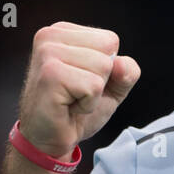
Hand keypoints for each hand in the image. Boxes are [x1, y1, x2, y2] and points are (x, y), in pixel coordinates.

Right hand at [16, 23, 140, 157]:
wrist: (49, 141)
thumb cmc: (74, 110)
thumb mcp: (111, 85)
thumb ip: (126, 70)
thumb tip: (121, 64)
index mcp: (62, 32)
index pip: (110, 40)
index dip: (106, 68)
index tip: (82, 81)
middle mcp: (50, 36)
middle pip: (108, 51)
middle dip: (100, 80)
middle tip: (75, 93)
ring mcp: (47, 54)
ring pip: (103, 67)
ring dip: (93, 93)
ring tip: (71, 99)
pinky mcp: (50, 75)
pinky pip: (93, 86)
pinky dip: (87, 104)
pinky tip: (67, 107)